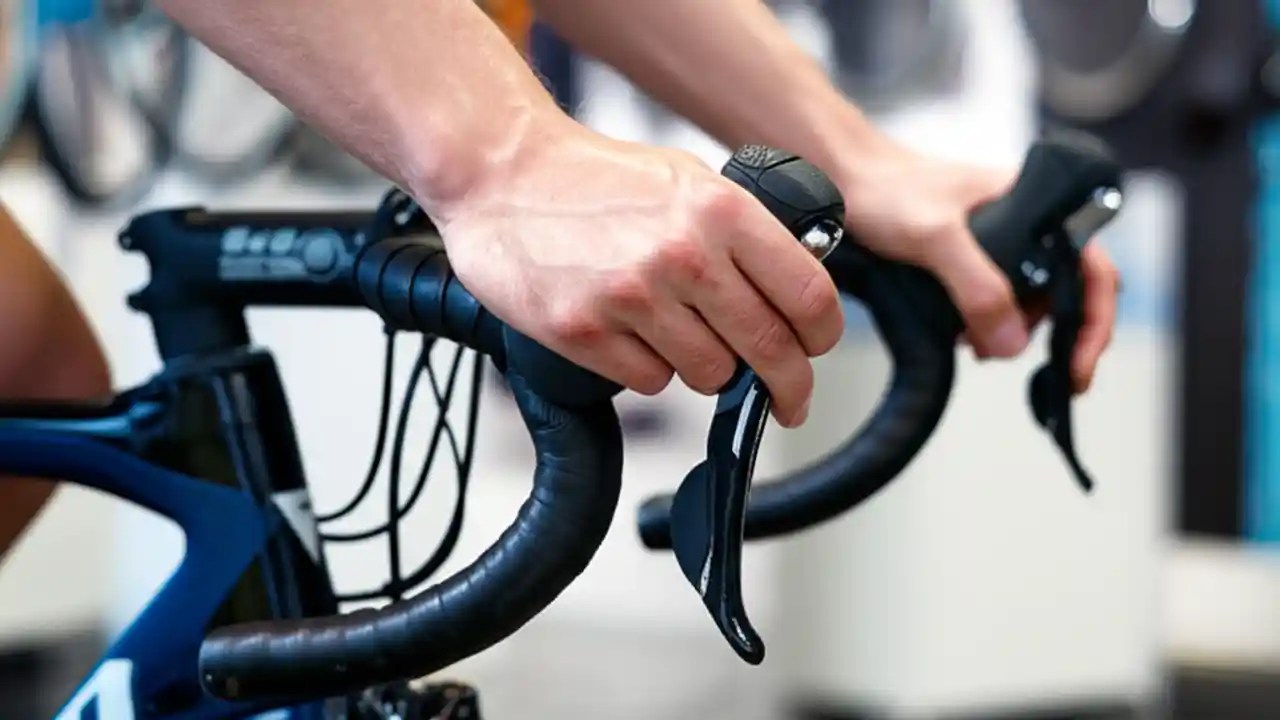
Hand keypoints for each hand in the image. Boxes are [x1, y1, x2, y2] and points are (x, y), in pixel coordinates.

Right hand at [432, 120, 843, 425]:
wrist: (503, 176)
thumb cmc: (594, 179)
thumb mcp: (687, 181)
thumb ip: (743, 232)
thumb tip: (793, 291)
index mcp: (721, 211)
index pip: (808, 296)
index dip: (822, 336)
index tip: (816, 350)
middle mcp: (684, 255)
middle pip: (769, 351)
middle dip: (787, 386)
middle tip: (787, 399)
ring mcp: (632, 297)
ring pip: (710, 375)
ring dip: (707, 370)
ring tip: (678, 335)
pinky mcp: (584, 332)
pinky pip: (650, 382)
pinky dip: (650, 368)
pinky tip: (630, 334)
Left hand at [835, 141, 1118, 392]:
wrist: (843, 177)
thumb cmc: (887, 188)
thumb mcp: (935, 237)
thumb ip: (977, 285)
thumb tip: (1013, 343)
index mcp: (1039, 204)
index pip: (1093, 268)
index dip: (1094, 321)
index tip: (1078, 365)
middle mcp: (1028, 222)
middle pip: (1064, 293)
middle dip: (1042, 333)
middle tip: (1004, 355)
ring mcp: (1001, 242)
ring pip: (1026, 302)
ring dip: (1007, 332)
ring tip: (973, 344)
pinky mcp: (970, 259)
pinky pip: (994, 301)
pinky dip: (983, 325)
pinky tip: (960, 335)